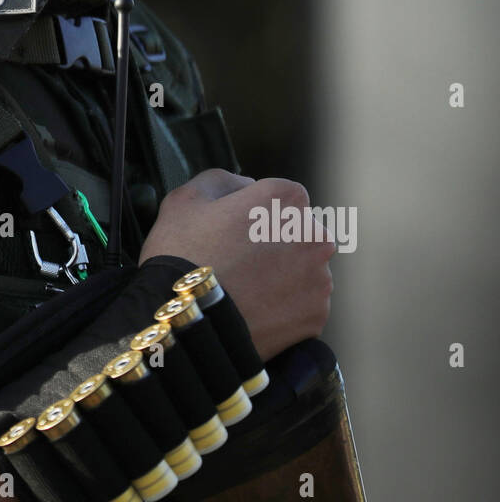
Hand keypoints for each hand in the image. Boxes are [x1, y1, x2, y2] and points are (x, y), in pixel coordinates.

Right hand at [138, 169, 334, 360]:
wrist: (186, 322)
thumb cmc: (182, 254)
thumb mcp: (187, 196)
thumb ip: (223, 179)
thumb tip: (245, 185)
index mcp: (287, 199)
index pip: (278, 196)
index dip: (252, 212)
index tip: (231, 231)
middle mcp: (314, 234)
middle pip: (296, 233)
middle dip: (273, 243)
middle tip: (236, 262)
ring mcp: (319, 278)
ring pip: (302, 270)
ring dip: (281, 276)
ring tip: (243, 290)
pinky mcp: (316, 315)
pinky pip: (302, 305)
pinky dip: (283, 308)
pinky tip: (254, 310)